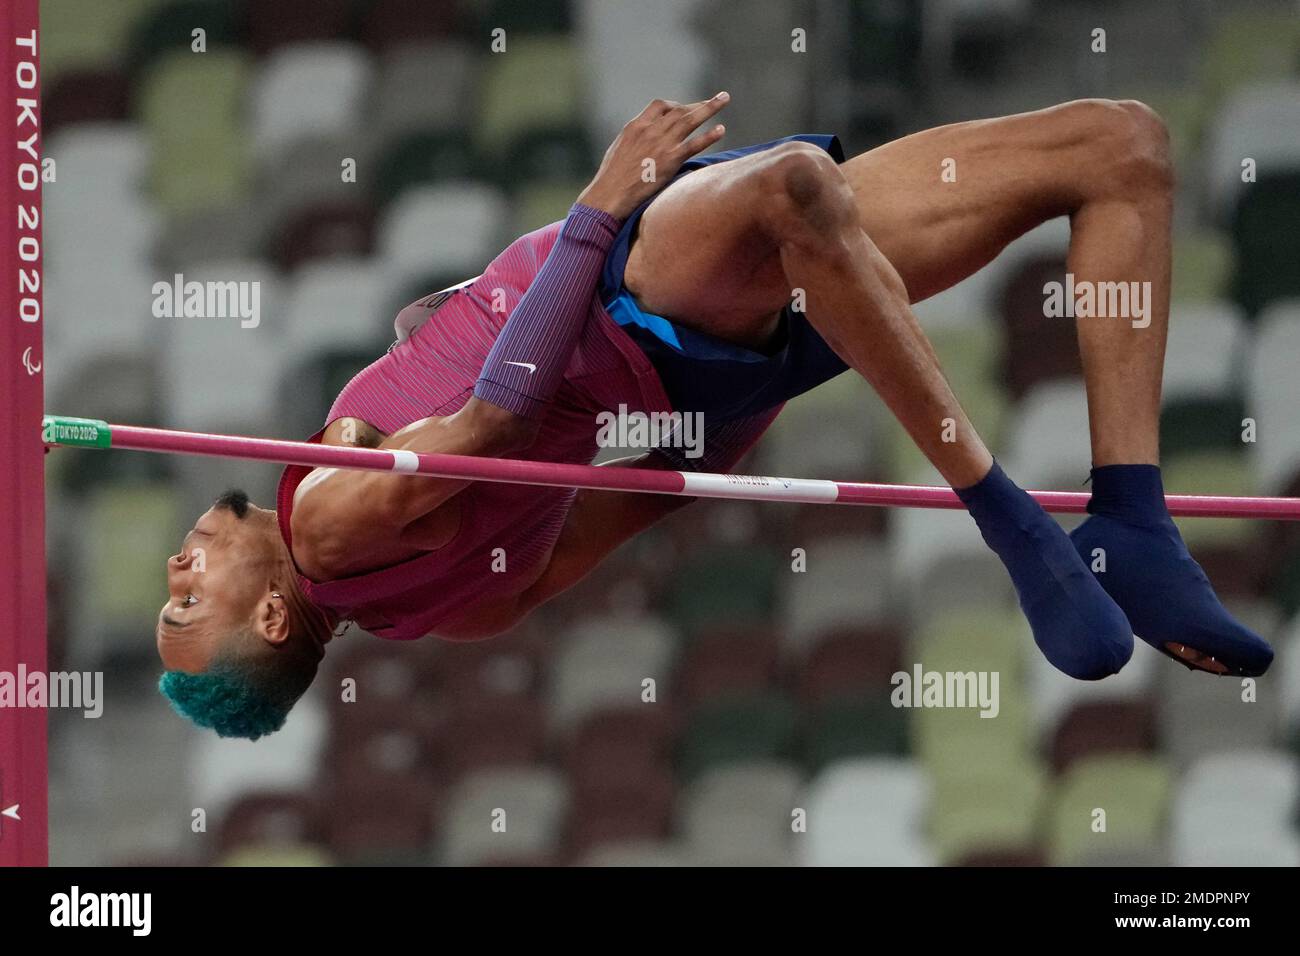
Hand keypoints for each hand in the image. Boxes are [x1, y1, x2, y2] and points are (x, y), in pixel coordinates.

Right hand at [577, 92, 729, 219]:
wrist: (610, 194)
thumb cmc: (611, 177)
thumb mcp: (619, 149)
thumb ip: (635, 139)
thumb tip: (644, 140)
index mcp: (636, 125)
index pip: (660, 105)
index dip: (675, 105)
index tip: (683, 110)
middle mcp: (650, 130)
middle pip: (679, 110)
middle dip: (699, 103)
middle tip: (717, 98)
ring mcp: (662, 143)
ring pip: (690, 120)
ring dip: (710, 108)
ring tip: (725, 98)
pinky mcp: (671, 159)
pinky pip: (694, 144)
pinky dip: (709, 136)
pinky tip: (721, 130)